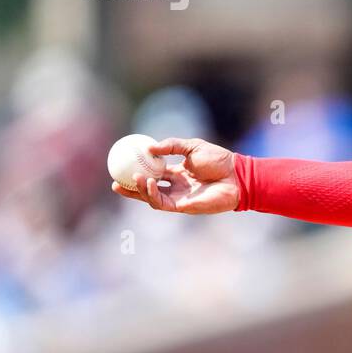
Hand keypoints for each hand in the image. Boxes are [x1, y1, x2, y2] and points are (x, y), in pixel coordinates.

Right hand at [110, 137, 239, 214]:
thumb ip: (172, 146)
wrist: (236, 175)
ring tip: (130, 179)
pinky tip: (147, 182)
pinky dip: (152, 194)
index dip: (138, 171)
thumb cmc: (219, 160)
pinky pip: (162, 202)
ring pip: (152, 197)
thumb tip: (149, 147)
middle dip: (130, 188)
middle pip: (148, 189)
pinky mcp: (183, 206)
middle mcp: (177, 187)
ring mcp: (179, 197)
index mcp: (179, 173)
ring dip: (139, 190)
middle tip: (115, 181)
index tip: (123, 165)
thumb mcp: (192, 146)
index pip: (154, 173)